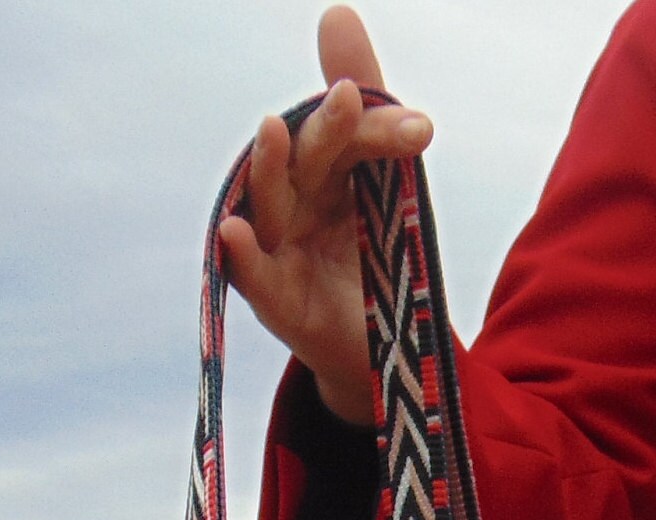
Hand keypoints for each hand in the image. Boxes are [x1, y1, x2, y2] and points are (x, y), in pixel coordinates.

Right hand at [220, 7, 432, 425]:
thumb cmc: (372, 262)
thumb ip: (370, 113)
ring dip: (269, 169)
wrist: (379, 350)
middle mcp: (293, 205)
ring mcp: (279, 253)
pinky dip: (242, 257)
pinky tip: (233, 232)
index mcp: (324, 173)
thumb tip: (335, 9)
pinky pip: (255, 277)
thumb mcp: (382, 188)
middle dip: (327, 131)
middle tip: (349, 97)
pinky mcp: (275, 304)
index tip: (421, 131)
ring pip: (270, 206)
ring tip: (273, 130)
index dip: (377, 126)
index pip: (346, 136)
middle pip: (306, 159)